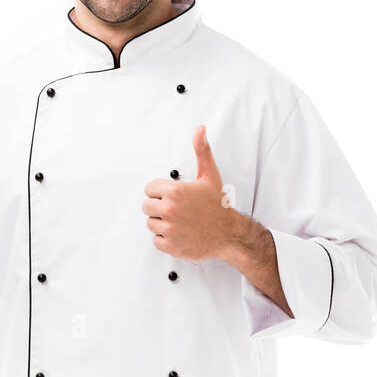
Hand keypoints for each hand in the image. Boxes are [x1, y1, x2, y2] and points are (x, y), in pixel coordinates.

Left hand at [142, 124, 243, 260]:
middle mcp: (169, 210)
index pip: (149, 189)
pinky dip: (166, 239)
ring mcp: (169, 229)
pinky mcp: (170, 245)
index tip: (174, 196)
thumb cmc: (219, 206)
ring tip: (180, 222)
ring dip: (162, 223)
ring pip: (151, 223)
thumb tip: (200, 130)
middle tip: (178, 210)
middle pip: (146, 206)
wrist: (230, 233)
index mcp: (175, 191)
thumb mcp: (210, 175)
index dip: (161, 192)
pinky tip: (180, 233)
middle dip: (159, 207)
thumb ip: (201, 151)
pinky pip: (156, 241)